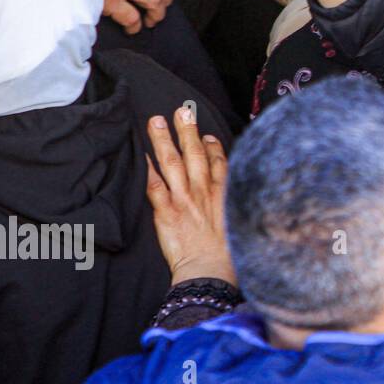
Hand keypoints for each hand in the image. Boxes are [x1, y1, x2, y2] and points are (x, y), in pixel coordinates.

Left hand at [145, 107, 233, 285]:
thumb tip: (238, 195)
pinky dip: (147, 170)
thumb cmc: (230, 254)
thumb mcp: (243, 223)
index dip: (212, 145)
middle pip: (196, 154)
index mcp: (224, 193)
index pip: (219, 161)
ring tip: (156, 122)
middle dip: (188, 130)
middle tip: (182, 110)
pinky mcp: (167, 212)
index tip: (207, 134)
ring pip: (173, 162)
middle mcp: (204, 191)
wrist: (211, 272)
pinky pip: (154, 186)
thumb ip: (237, 205)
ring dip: (164, 140)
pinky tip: (141, 156)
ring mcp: (184, 199)